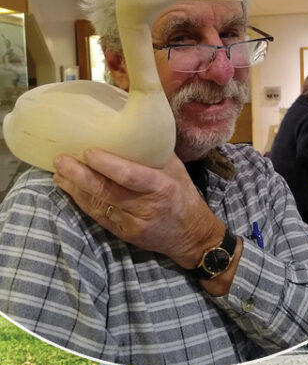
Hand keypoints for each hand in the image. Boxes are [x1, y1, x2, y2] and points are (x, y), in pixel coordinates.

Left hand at [53, 149, 225, 269]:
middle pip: (107, 191)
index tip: (88, 152)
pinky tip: (71, 189)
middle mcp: (146, 206)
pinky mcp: (124, 233)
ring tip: (59, 173)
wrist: (192, 235)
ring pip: (98, 204)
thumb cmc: (183, 196)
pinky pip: (99, 215)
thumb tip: (131, 129)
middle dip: (80, 175)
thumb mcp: (177, 171)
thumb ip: (154, 154)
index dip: (107, 165)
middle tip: (61, 161)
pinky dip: (82, 201)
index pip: (130, 176)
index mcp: (162, 187)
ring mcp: (133, 222)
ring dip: (75, 188)